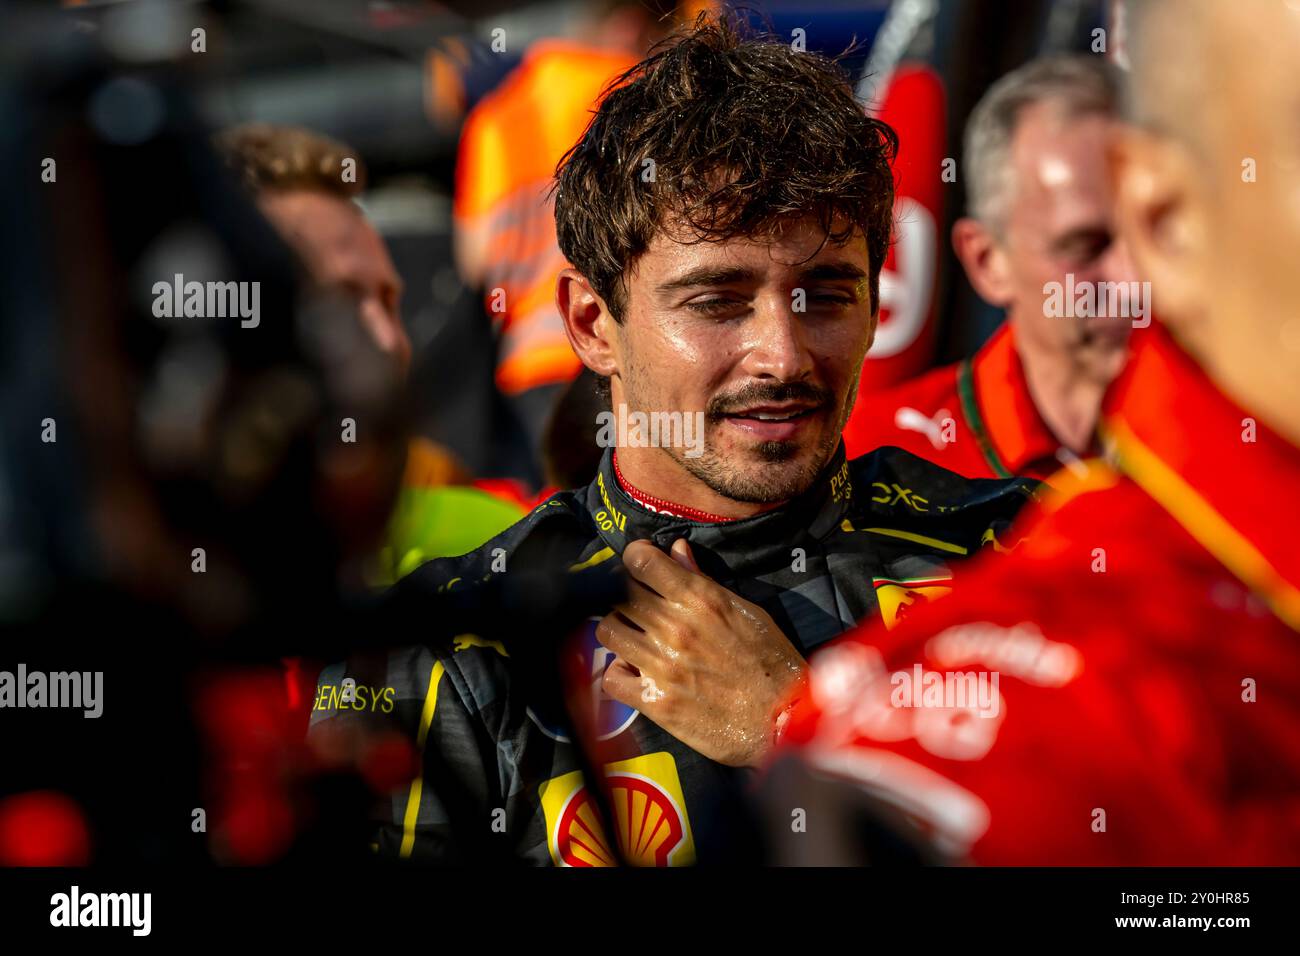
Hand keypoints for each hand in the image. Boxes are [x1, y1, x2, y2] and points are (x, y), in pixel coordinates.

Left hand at [595, 538, 806, 767]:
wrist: (784, 721)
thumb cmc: (773, 664)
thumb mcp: (747, 612)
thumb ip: (705, 581)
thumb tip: (677, 551)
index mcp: (699, 599)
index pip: (641, 562)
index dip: (634, 556)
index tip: (638, 562)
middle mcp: (674, 627)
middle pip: (619, 594)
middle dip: (625, 594)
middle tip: (638, 603)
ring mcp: (661, 665)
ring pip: (608, 631)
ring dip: (619, 630)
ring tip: (634, 637)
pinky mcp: (655, 702)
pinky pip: (612, 678)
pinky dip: (619, 673)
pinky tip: (635, 672)